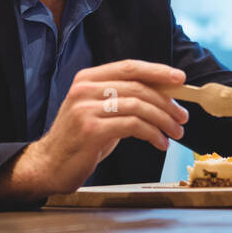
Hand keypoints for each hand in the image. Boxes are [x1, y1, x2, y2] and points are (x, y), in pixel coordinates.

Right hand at [0, 60, 189, 200]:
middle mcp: (85, 89)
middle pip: (137, 87)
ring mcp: (86, 109)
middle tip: (182, 117)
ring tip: (175, 132)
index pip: (129, 66)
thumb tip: (163, 95)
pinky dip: (153, 134)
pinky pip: (132, 126)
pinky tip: (160, 143)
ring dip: (163, 120)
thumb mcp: (99, 112)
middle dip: (166, 102)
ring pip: (138, 106)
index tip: (180, 78)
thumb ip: (123, 100)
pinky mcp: (91, 130)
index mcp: (87, 79)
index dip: (157, 71)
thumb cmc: (79, 140)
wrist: (48, 165)